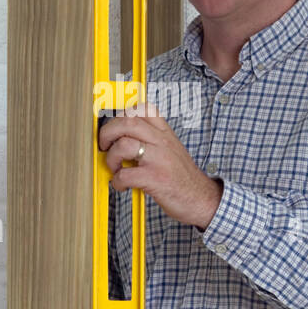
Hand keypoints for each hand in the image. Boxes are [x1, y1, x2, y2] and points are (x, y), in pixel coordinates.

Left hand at [98, 101, 222, 228]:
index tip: (114, 127)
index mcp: (165, 134)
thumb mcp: (172, 150)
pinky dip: (117, 181)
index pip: (143, 109)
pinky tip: (122, 185)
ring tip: (115, 168)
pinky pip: (126, 174)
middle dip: (107, 132)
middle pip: (127, 122)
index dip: (122, 114)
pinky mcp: (155, 179)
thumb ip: (152, 141)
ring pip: (124, 145)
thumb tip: (123, 139)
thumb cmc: (184, 178)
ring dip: (111, 158)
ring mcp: (159, 160)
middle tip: (105, 146)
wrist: (203, 199)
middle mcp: (162, 142)